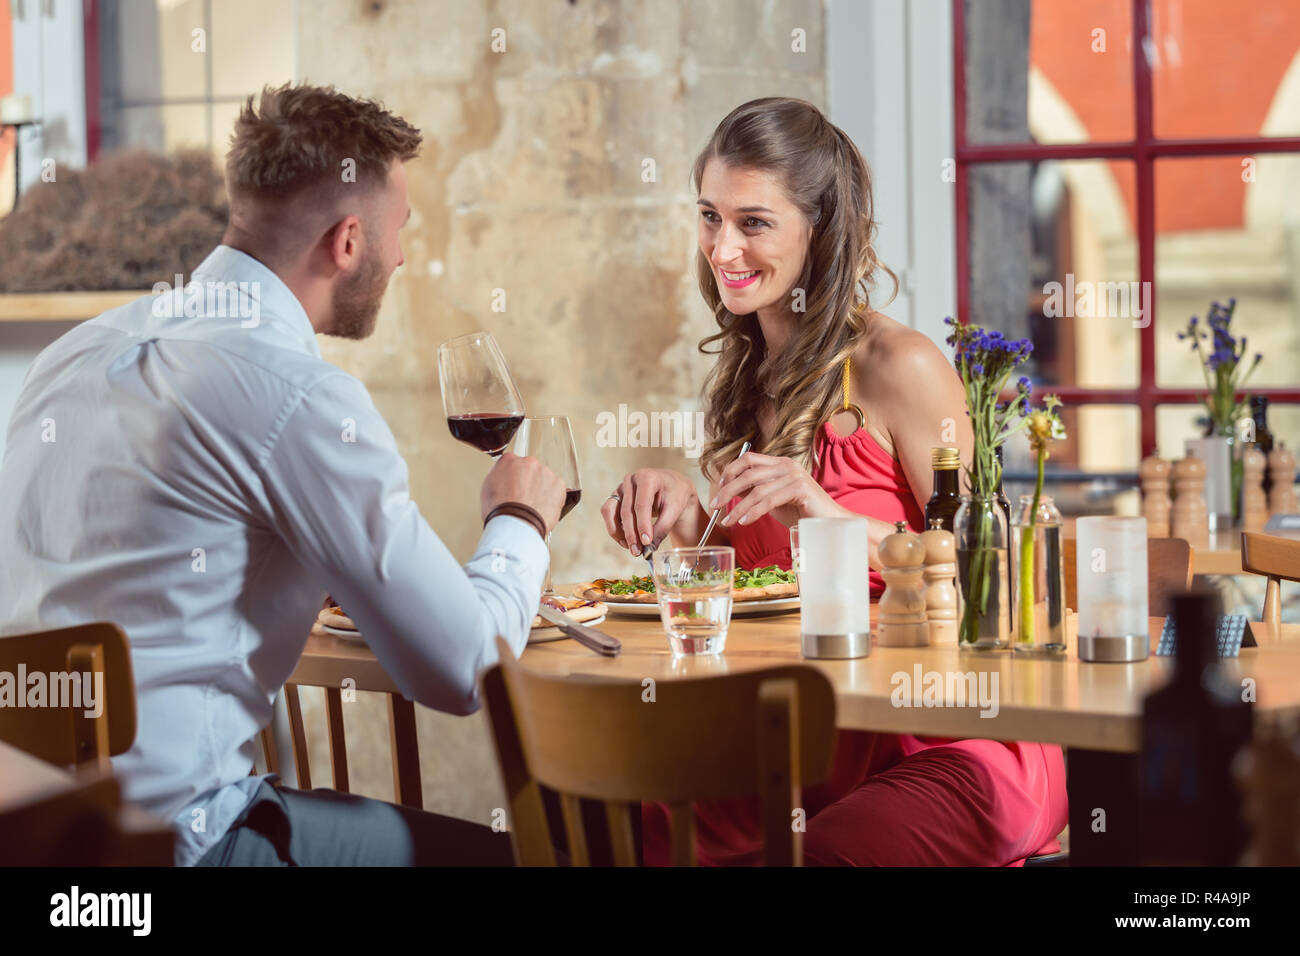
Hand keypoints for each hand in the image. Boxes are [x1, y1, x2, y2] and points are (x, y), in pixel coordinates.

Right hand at [481, 452, 565, 533]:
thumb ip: (499, 476)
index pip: (513, 463)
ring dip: (541, 490)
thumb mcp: (487, 488)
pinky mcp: (559, 484)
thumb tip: (504, 477)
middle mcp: (528, 462)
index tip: (515, 485)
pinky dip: (553, 498)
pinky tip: (542, 508)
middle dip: (529, 482)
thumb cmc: (501, 511)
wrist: (516, 524)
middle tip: (524, 498)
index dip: (514, 477)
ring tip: (533, 506)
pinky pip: (557, 490)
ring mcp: (545, 472)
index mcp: (509, 460)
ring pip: (545, 479)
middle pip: (531, 470)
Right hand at [600, 468, 698, 556]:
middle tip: (637, 551)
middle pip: (626, 511)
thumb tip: (649, 548)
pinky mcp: (616, 496)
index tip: (646, 542)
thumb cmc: (675, 494)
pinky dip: (614, 528)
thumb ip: (662, 528)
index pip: (641, 505)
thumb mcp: (675, 509)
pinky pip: (608, 513)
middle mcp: (631, 480)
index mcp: (647, 478)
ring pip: (611, 512)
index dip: (642, 525)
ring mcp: (621, 487)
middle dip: (631, 534)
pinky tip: (625, 540)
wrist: (672, 485)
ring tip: (631, 547)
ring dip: (619, 532)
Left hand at [711, 452, 842, 528]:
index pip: (748, 459)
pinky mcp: (800, 489)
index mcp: (780, 463)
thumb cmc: (802, 512)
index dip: (729, 472)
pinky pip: (768, 500)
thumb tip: (731, 490)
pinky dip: (753, 512)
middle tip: (715, 506)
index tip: (718, 489)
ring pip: (756, 490)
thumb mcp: (773, 499)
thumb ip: (757, 491)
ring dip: (738, 507)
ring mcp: (794, 475)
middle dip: (727, 490)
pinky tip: (744, 521)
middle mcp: (787, 465)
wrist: (830, 522)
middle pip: (748, 473)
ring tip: (727, 520)